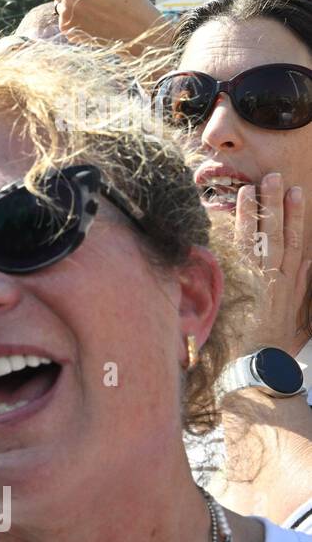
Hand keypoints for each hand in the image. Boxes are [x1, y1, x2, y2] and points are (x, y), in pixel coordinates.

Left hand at [234, 173, 311, 355]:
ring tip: (256, 185)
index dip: (299, 216)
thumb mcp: (297, 314)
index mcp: (294, 282)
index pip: (299, 241)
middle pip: (283, 233)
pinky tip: (237, 207)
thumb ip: (301, 285)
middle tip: (277, 177)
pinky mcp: (246, 283)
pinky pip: (243, 248)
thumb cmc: (274, 343)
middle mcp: (281, 276)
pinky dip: (243, 226)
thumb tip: (306, 263)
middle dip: (280, 204)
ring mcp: (263, 278)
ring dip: (260, 209)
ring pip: (264, 236)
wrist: (260, 364)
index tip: (298, 192)